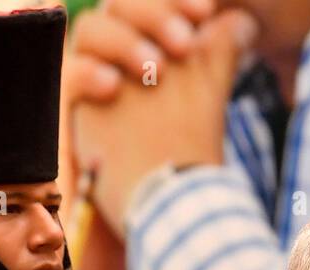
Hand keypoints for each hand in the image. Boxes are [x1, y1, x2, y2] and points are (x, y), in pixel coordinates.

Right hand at [68, 8, 259, 230]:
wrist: (164, 209)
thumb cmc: (186, 154)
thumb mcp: (206, 100)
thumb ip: (218, 57)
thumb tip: (243, 21)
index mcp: (150, 42)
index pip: (151, 0)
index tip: (206, 11)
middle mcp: (118, 54)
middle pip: (119, 5)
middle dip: (154, 15)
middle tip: (185, 45)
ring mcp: (93, 79)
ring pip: (91, 29)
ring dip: (125, 40)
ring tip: (156, 69)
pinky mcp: (75, 111)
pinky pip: (67, 76)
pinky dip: (87, 73)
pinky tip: (112, 86)